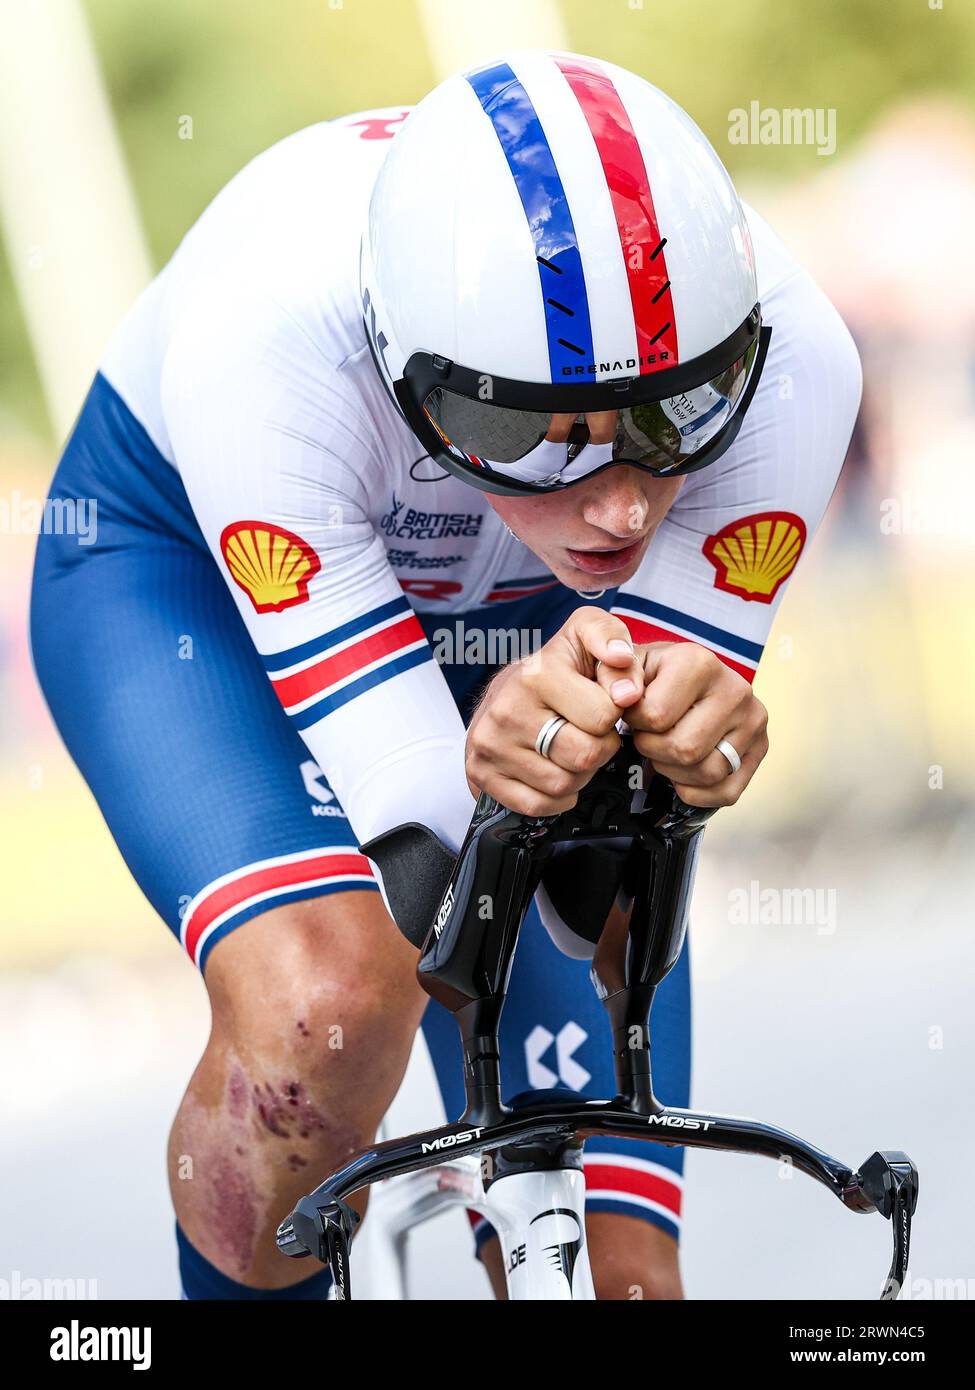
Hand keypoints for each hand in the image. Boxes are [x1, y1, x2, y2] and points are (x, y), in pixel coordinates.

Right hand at [465, 607, 644, 815]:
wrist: (500, 696)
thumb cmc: (552, 670)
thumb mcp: (582, 636)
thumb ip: (609, 636)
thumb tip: (621, 658)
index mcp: (537, 674)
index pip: (604, 716)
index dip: (611, 715)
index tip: (598, 705)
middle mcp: (508, 710)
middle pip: (586, 755)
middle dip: (598, 748)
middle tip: (586, 732)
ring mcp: (491, 746)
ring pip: (564, 785)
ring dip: (578, 774)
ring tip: (567, 749)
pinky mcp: (482, 775)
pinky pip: (539, 806)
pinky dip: (554, 797)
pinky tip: (550, 770)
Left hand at [609, 643, 768, 806]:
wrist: (688, 678)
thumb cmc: (655, 675)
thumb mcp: (629, 664)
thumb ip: (614, 673)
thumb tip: (622, 696)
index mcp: (700, 663)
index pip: (656, 716)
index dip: (635, 724)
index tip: (636, 714)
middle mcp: (735, 690)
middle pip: (684, 749)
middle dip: (654, 750)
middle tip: (650, 736)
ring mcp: (753, 721)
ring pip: (706, 773)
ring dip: (674, 771)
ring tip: (666, 749)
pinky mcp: (761, 749)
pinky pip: (726, 791)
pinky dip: (697, 791)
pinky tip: (683, 771)